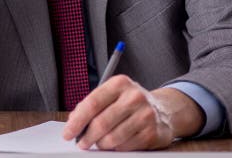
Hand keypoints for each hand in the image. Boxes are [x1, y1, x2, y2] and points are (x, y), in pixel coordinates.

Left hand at [62, 76, 204, 149]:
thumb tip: (73, 122)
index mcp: (119, 83)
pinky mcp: (152, 133)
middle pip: (101, 123)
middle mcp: (134, 96)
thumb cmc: (129, 103)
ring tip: (99, 142)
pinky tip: (116, 143)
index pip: (92, 103)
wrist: (162, 110)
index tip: (68, 133)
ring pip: (112, 138)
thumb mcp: (111, 96)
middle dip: (87, 137)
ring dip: (101, 144)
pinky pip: (125, 147)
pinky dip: (116, 148)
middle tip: (81, 143)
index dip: (77, 121)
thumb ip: (90, 106)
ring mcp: (145, 115)